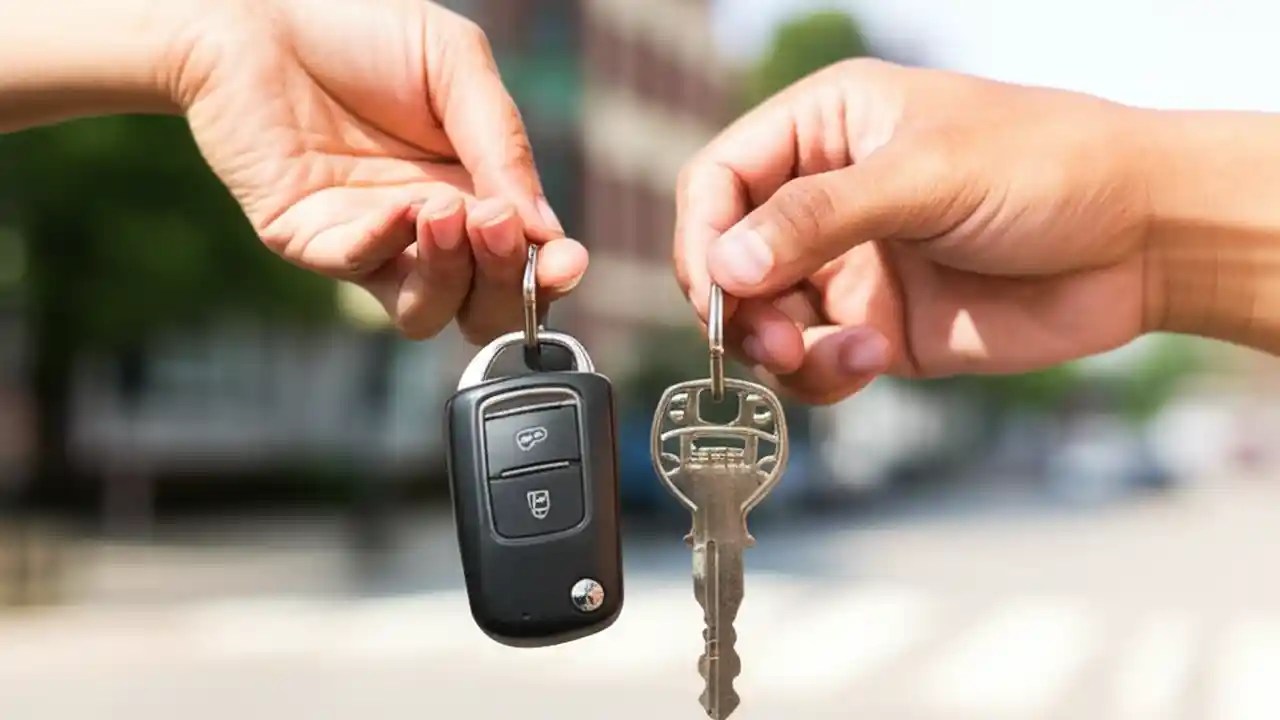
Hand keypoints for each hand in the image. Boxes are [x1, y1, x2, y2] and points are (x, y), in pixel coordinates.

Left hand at [171, 0, 586, 341]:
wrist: (261, 12)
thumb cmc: (362, 32)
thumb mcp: (456, 66)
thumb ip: (502, 143)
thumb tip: (544, 230)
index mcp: (475, 196)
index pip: (523, 267)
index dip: (548, 277)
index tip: (565, 262)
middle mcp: (427, 234)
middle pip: (481, 309)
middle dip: (502, 282)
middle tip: (497, 225)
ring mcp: (370, 243)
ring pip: (423, 313)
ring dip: (449, 275)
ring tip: (447, 210)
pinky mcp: (310, 238)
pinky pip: (357, 267)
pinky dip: (386, 244)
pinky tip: (403, 206)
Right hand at [675, 59, 1151, 403]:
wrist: (1144, 240)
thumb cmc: (1048, 167)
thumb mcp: (924, 176)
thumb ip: (817, 218)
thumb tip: (724, 267)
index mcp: (826, 129)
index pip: (720, 179)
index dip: (704, 235)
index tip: (717, 290)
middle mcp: (826, 197)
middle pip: (729, 259)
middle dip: (736, 306)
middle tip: (767, 340)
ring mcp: (850, 266)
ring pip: (765, 321)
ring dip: (776, 348)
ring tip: (816, 356)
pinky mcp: (879, 328)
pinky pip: (816, 364)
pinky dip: (824, 374)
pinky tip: (871, 359)